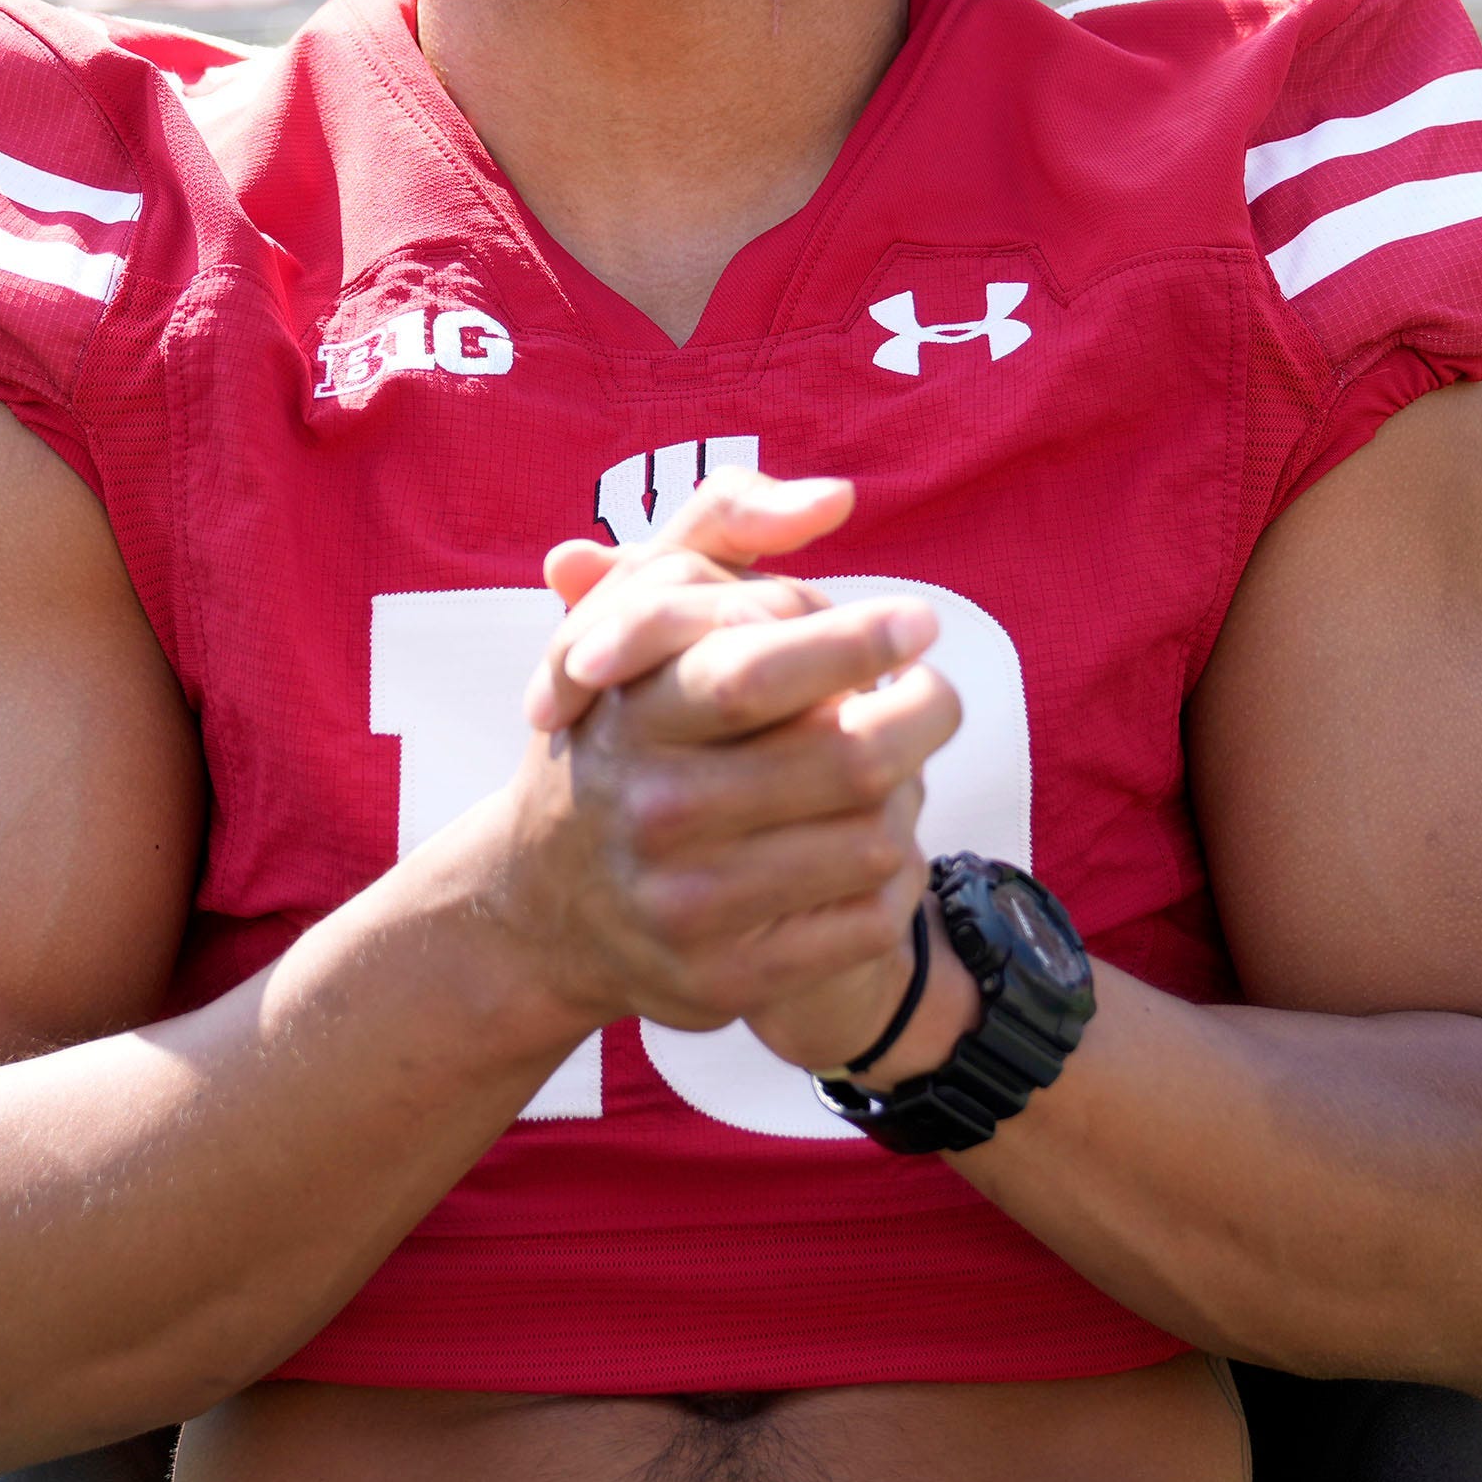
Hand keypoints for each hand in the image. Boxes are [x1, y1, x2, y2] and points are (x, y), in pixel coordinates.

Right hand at [456, 474, 961, 1039]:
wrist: (544, 907)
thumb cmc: (623, 731)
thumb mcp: (638, 617)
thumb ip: (720, 530)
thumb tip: (834, 499)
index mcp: (634, 715)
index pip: (758, 670)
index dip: (858, 640)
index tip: (920, 618)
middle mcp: (652, 810)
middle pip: (848, 759)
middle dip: (922, 715)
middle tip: (937, 693)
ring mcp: (686, 906)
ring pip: (874, 841)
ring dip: (907, 798)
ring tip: (894, 773)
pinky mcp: (724, 982)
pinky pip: (868, 920)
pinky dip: (894, 878)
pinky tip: (874, 847)